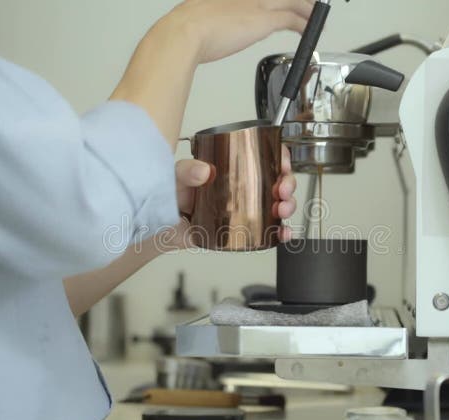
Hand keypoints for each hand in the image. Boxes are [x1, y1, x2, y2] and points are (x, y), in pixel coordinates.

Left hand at [160, 146, 296, 249]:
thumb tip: (204, 171)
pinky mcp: (241, 231)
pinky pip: (267, 231)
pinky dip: (280, 232)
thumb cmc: (168, 198)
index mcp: (231, 169)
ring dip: (288, 206)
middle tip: (282, 190)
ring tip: (282, 210)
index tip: (283, 162)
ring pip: (277, 205)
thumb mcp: (176, 176)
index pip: (262, 157)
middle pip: (277, 181)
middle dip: (288, 184)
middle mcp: (241, 188)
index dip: (280, 157)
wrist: (160, 229)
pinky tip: (283, 232)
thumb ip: (186, 170)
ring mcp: (243, 210)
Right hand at [161, 0, 314, 63]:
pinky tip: (309, 31)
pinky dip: (304, 25)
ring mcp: (258, 3)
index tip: (284, 5)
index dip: (279, 0)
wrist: (184, 33)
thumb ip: (218, 18)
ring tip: (315, 18)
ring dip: (307, 10)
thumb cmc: (188, 29)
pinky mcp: (264, 19)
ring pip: (293, 2)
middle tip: (308, 6)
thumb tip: (222, 27)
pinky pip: (293, 20)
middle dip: (299, 0)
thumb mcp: (203, 16)